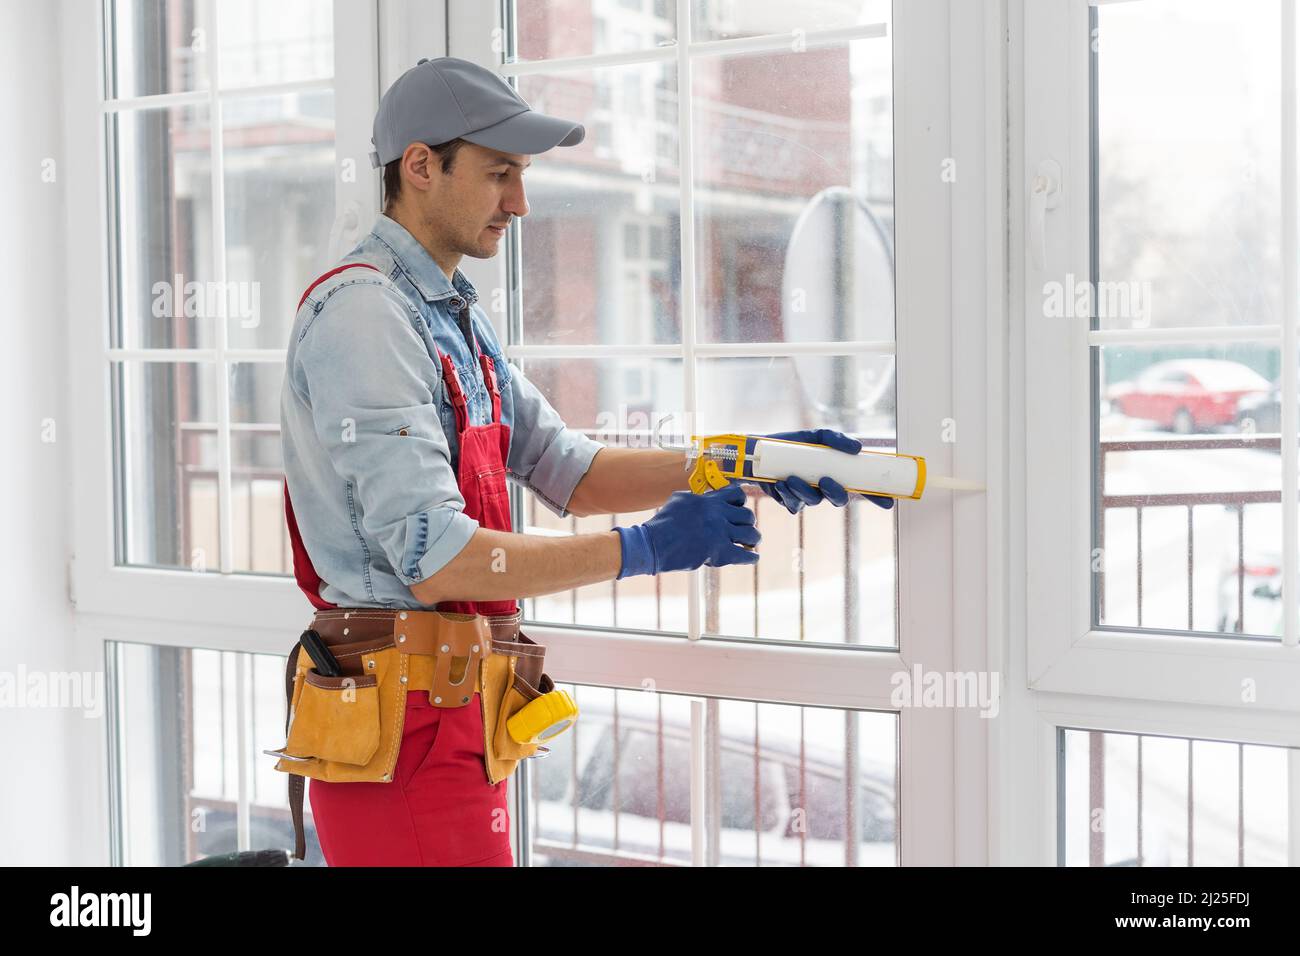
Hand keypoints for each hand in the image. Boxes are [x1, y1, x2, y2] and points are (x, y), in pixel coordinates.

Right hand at [613, 484, 759, 577]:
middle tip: (745, 530)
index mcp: (708, 500)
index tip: (740, 509)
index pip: (737, 494)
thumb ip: (698, 498)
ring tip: (750, 543)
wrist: (653, 544)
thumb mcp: (679, 501)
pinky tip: (752, 558)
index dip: (741, 502)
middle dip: (748, 523)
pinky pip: (745, 555)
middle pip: (748, 515)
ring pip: (751, 534)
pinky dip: (751, 557)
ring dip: (753, 539)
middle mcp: (717, 513)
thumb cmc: (663, 524)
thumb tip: (706, 497)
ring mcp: (719, 532)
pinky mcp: (719, 552)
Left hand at [750, 429, 894, 513]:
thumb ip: (836, 439)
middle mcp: (825, 487)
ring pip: (813, 502)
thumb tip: (858, 448)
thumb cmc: (792, 444)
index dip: (877, 496)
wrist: (762, 451)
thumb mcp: (816, 435)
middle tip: (825, 481)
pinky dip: (788, 494)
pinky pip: (794, 505)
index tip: (889, 502)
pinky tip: (781, 484)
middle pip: (839, 499)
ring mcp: (808, 496)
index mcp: (837, 473)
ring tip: (792, 479)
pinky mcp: (790, 501)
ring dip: (803, 491)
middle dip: (835, 493)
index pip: (862, 488)